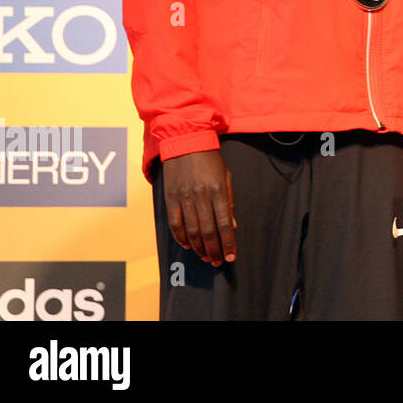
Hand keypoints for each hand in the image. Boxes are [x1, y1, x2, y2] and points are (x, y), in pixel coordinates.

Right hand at [163, 149, 236, 266]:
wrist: (185, 141)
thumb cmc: (210, 159)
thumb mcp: (226, 176)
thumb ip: (229, 202)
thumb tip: (231, 226)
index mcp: (218, 190)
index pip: (225, 224)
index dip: (229, 243)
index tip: (232, 256)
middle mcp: (200, 196)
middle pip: (208, 231)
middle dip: (215, 250)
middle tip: (219, 261)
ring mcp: (183, 198)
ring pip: (192, 231)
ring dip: (200, 247)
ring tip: (207, 257)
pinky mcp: (170, 198)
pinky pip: (175, 223)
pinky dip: (181, 237)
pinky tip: (188, 245)